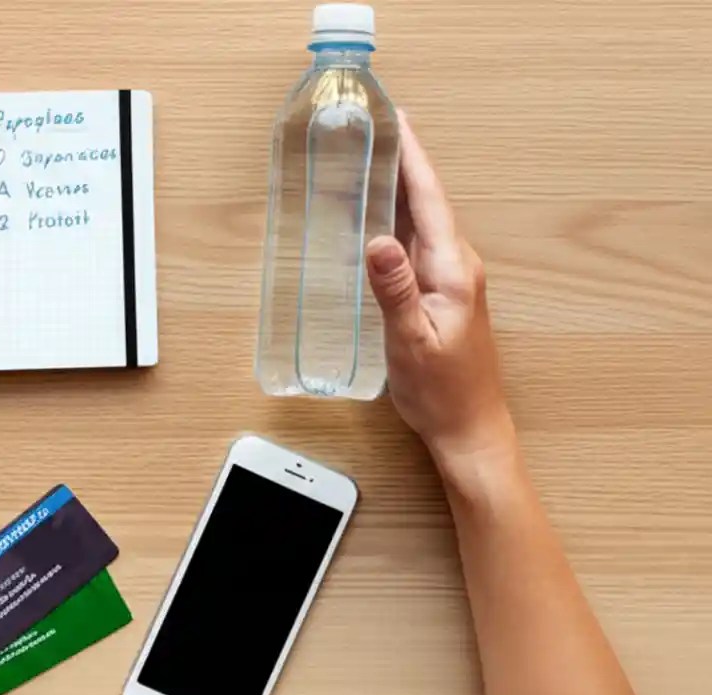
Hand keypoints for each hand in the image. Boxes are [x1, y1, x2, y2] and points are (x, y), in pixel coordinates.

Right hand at [365, 112, 512, 461]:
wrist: (468, 428)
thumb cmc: (442, 391)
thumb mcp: (411, 340)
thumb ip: (396, 289)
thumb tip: (378, 240)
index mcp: (453, 269)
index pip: (431, 199)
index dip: (413, 157)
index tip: (398, 120)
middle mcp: (456, 265)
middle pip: (427, 200)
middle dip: (402, 162)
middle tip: (373, 129)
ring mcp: (450, 279)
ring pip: (421, 220)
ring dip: (398, 189)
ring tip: (370, 161)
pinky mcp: (441, 293)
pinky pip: (417, 243)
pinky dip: (397, 221)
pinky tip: (378, 220)